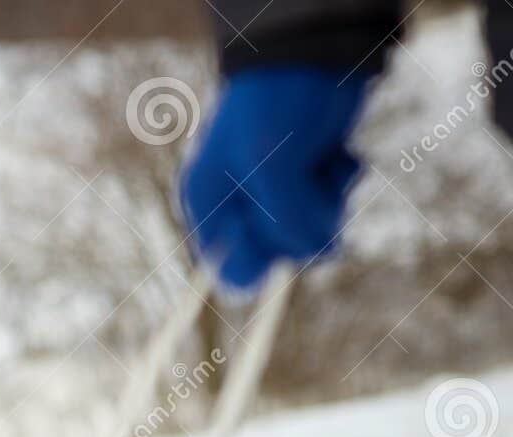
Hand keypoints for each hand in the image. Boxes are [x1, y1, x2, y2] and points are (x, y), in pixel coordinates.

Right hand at [179, 66, 373, 291]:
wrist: (312, 50)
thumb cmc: (274, 103)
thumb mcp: (273, 167)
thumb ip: (288, 222)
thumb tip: (325, 252)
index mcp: (209, 207)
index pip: (234, 272)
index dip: (264, 256)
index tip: (273, 218)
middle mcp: (238, 207)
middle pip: (281, 255)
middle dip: (303, 224)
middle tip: (308, 182)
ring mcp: (273, 195)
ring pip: (312, 234)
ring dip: (328, 203)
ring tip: (326, 164)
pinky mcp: (308, 179)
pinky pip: (332, 208)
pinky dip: (341, 183)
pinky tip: (337, 155)